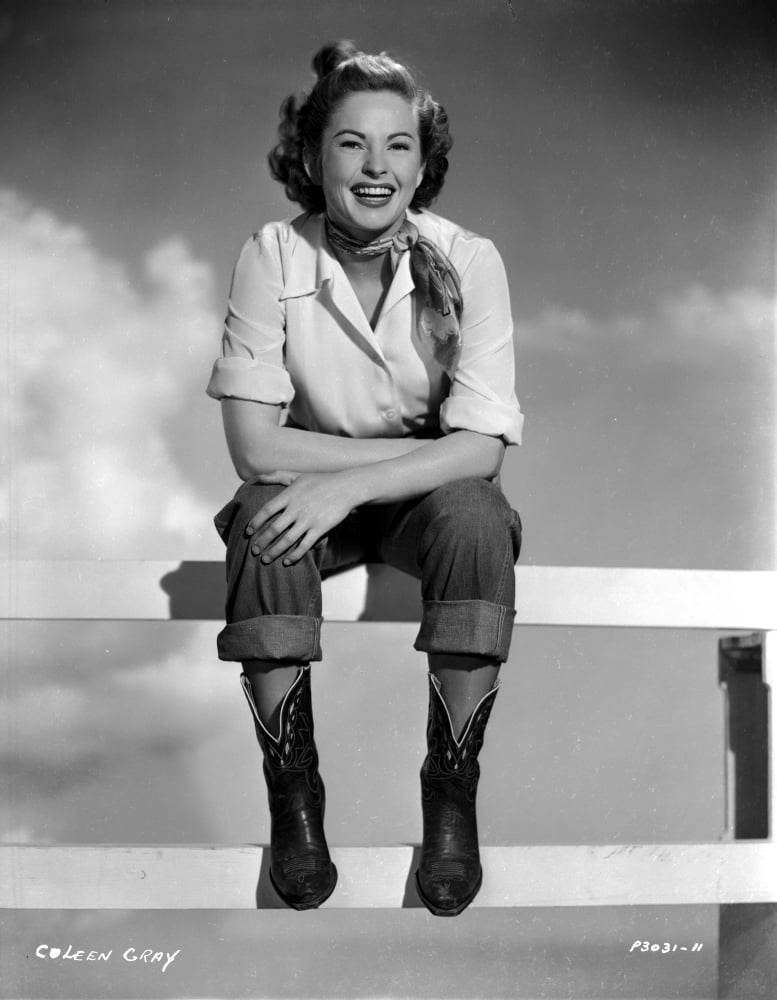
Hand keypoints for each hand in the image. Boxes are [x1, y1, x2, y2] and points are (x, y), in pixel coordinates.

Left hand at [246, 470, 360, 565]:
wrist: (346, 488)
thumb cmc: (321, 481)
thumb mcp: (298, 475)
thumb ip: (277, 476)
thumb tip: (258, 477)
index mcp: (289, 495)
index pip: (266, 511)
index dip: (255, 522)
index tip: (247, 532)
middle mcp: (296, 509)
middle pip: (274, 529)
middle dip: (261, 542)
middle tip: (253, 551)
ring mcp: (308, 520)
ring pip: (287, 540)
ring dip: (274, 552)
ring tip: (265, 560)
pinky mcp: (320, 529)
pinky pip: (304, 546)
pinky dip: (295, 555)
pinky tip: (287, 561)